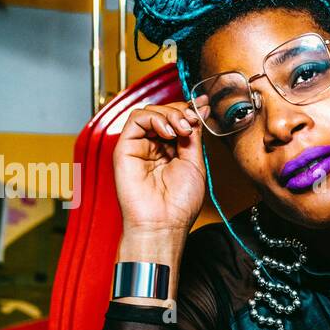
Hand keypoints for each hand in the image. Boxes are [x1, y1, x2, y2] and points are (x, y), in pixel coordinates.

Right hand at [112, 101, 207, 239]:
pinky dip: (154, 118)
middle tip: (193, 122)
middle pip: (164, 113)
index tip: (204, 106)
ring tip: (182, 130)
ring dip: (170, 115)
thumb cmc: (179, 204)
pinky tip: (168, 132)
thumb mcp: (195, 163)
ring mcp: (140, 147)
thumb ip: (194, 136)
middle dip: (182, 112)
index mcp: (171, 151)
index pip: (177, 120)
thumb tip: (198, 111)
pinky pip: (136, 119)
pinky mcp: (125, 147)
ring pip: (151, 112)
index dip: (190, 110)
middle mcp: (155, 147)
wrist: (164, 223)